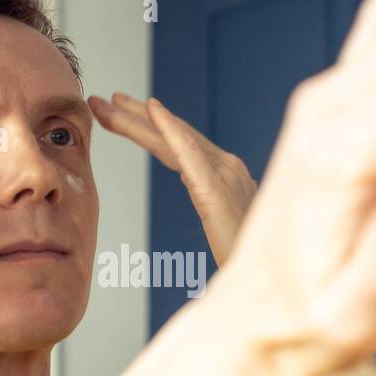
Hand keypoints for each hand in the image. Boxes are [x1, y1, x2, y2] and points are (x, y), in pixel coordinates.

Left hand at [88, 93, 256, 263]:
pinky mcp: (216, 188)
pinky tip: (151, 109)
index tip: (119, 113)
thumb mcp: (227, 230)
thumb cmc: (250, 260)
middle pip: (173, 135)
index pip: (179, 146)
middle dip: (136, 116)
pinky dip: (168, 128)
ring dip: (138, 118)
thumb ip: (214, 208)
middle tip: (102, 100)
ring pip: (173, 139)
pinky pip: (188, 152)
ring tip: (110, 102)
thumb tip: (197, 201)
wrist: (274, 275)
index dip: (149, 128)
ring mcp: (224, 175)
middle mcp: (227, 167)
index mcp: (226, 178)